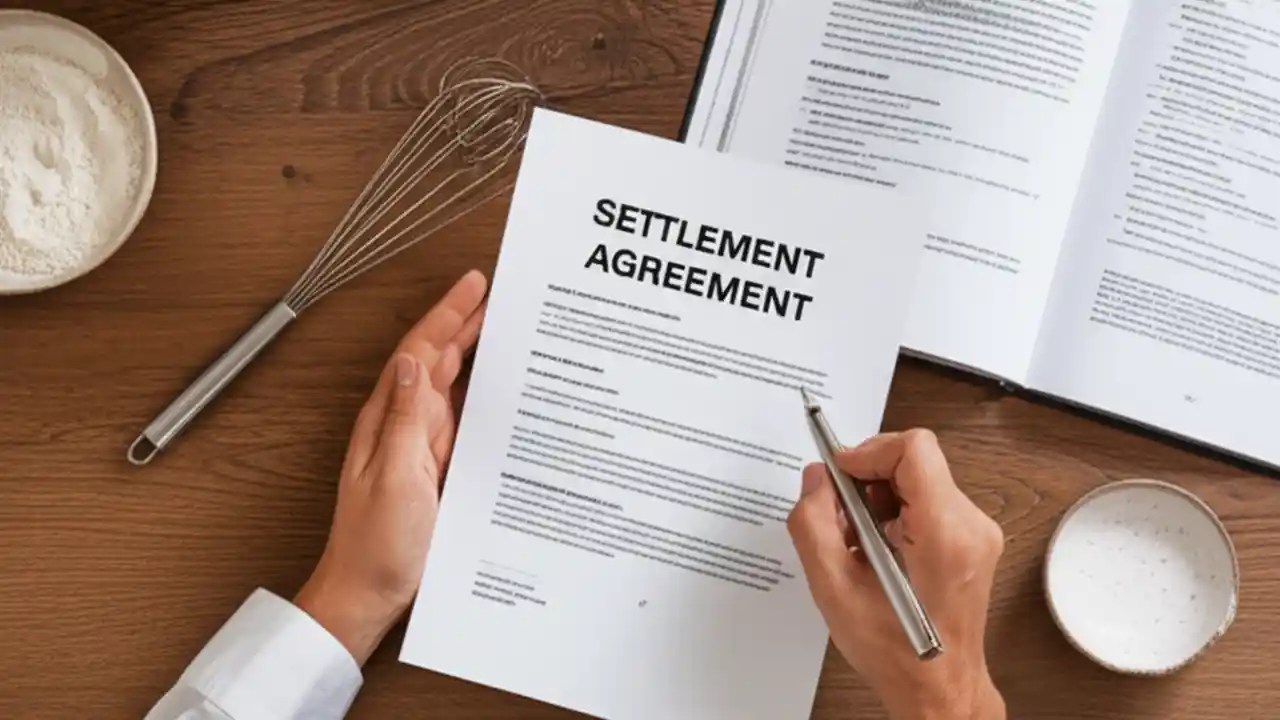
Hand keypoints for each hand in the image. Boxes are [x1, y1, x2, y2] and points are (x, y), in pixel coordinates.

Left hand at [295, 271, 487, 664]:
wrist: (368, 591)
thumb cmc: (375, 542)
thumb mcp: (392, 476)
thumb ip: (404, 418)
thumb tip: (413, 361)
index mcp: (388, 419)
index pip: (420, 350)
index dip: (447, 314)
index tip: (473, 283)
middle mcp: (404, 425)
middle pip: (436, 359)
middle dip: (463, 322)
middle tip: (495, 292)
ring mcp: (420, 445)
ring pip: (451, 385)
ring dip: (472, 353)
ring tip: (501, 326)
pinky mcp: (436, 467)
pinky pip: (461, 419)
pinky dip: (479, 395)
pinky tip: (496, 389)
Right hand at [788, 430, 1005, 719]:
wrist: (938, 689)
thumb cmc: (896, 653)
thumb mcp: (834, 588)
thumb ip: (814, 524)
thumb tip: (816, 480)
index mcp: (944, 533)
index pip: (913, 449)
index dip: (868, 452)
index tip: (839, 475)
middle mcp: (971, 526)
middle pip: (914, 461)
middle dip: (867, 480)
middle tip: (840, 516)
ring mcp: (977, 532)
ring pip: (918, 479)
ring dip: (878, 499)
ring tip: (857, 542)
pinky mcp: (971, 539)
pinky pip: (928, 500)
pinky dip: (895, 513)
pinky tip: (876, 550)